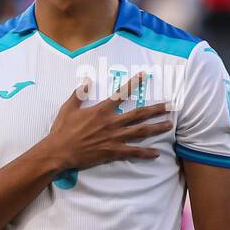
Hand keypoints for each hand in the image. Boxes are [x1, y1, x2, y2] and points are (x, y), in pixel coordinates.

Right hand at [41, 74, 170, 172]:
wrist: (58, 152)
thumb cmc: (62, 130)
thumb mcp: (68, 108)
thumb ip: (79, 94)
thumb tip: (87, 80)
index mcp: (101, 110)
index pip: (121, 94)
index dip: (133, 83)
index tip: (144, 75)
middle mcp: (112, 122)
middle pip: (139, 114)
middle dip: (156, 109)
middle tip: (171, 106)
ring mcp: (114, 137)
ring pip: (141, 131)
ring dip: (156, 127)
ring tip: (169, 125)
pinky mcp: (113, 151)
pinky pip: (133, 151)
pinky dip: (145, 153)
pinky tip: (156, 153)